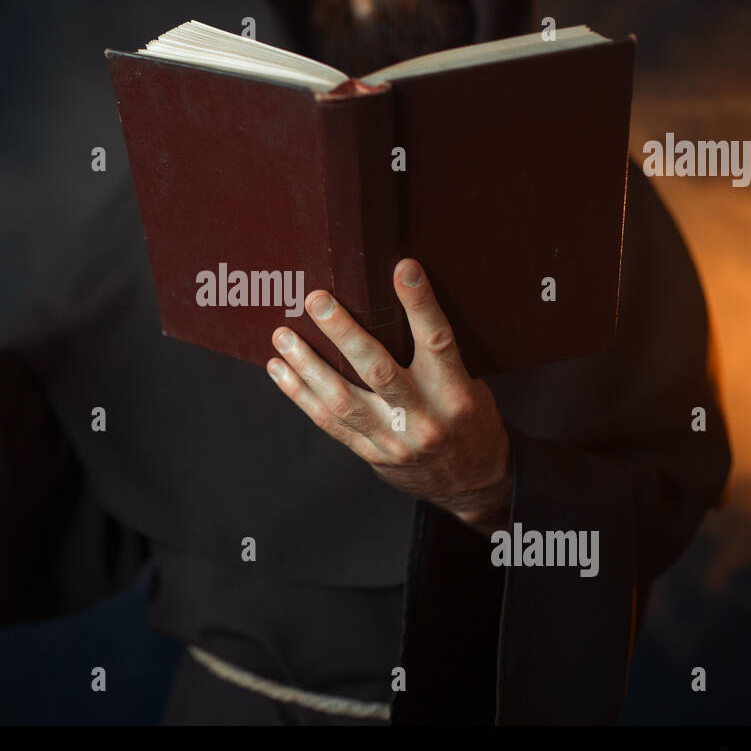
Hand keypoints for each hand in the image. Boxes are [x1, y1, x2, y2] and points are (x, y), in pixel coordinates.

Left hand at [266, 257, 512, 533]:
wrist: (470, 482)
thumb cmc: (469, 419)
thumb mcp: (471, 384)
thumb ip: (436, 356)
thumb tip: (392, 305)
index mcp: (456, 394)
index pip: (438, 341)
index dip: (420, 304)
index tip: (403, 268)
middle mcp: (424, 418)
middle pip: (379, 371)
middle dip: (344, 333)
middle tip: (317, 300)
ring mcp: (394, 440)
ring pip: (343, 400)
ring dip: (307, 365)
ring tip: (282, 335)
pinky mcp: (371, 453)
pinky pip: (329, 422)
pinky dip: (300, 394)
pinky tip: (279, 369)